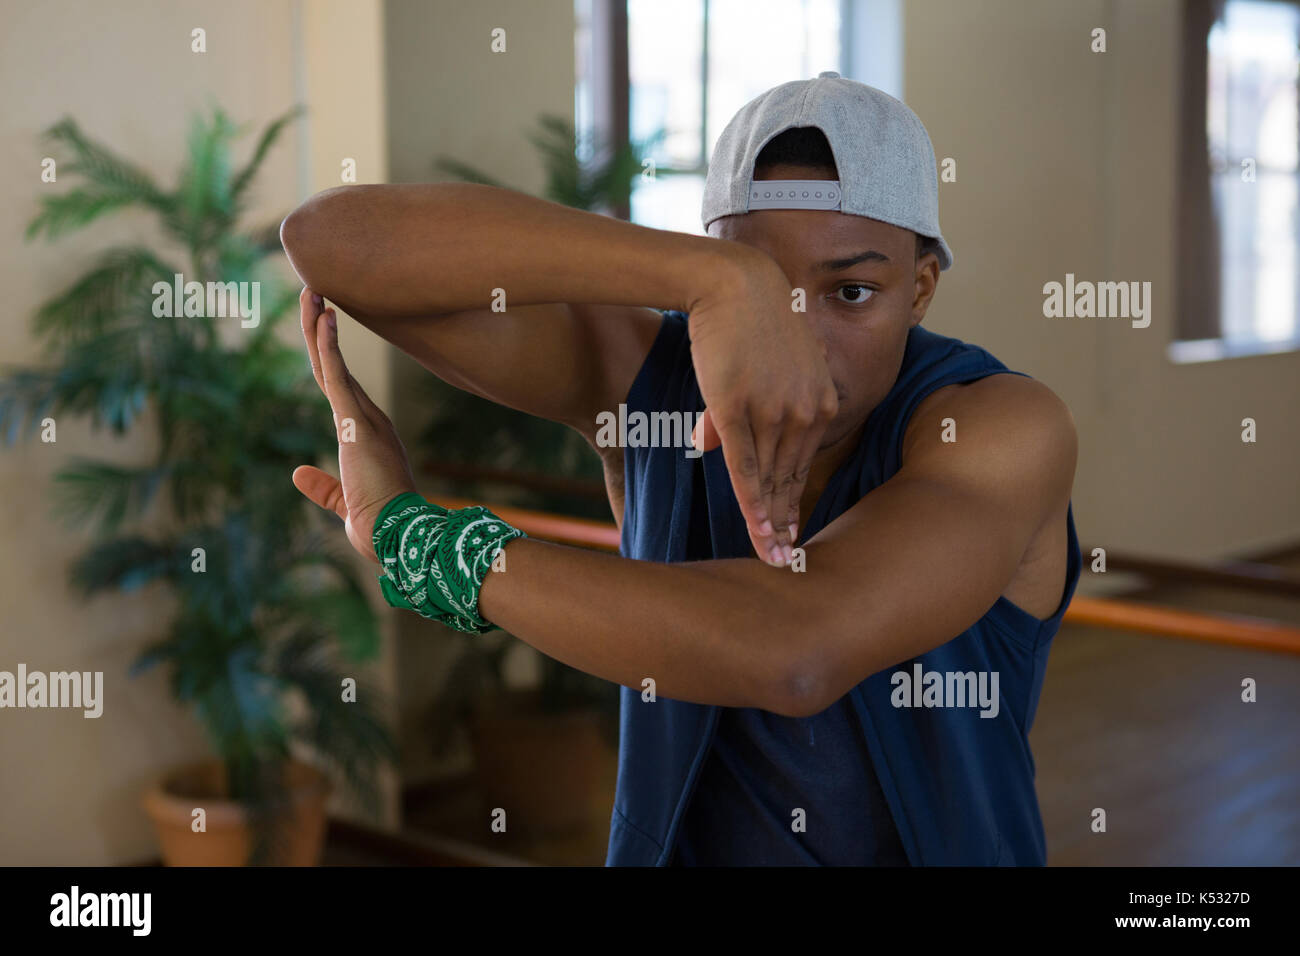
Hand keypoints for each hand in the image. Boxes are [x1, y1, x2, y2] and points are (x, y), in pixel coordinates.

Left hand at [292, 287, 418, 563]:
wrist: (396, 535)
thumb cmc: (379, 525)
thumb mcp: (343, 501)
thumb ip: (322, 487)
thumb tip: (297, 474)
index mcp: (367, 435)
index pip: (341, 386)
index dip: (328, 355)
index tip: (320, 325)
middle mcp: (369, 419)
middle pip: (335, 366)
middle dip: (320, 329)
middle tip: (312, 295)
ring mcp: (364, 418)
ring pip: (333, 363)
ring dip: (319, 327)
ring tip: (311, 293)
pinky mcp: (357, 423)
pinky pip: (339, 377)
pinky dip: (330, 347)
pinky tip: (323, 320)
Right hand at [686, 252, 837, 565]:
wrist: (731, 281)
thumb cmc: (744, 317)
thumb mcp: (761, 364)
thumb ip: (748, 406)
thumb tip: (710, 441)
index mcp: (821, 400)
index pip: (805, 463)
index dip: (795, 500)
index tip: (792, 529)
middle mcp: (806, 411)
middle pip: (793, 479)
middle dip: (788, 523)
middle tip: (786, 560)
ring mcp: (775, 412)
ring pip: (773, 482)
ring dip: (771, 524)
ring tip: (771, 558)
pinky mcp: (741, 411)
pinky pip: (748, 470)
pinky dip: (755, 506)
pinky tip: (759, 532)